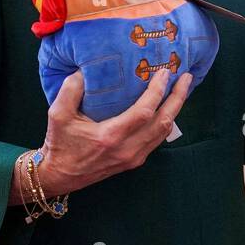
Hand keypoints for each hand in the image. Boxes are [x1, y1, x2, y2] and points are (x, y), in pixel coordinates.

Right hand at [36, 67, 192, 193]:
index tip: (165, 72)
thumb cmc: (59, 144)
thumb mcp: (57, 114)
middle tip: (187, 78)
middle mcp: (128, 149)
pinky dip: (166, 122)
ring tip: (182, 89)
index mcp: (111, 136)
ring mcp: (134, 157)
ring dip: (175, 109)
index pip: (144, 112)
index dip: (158, 91)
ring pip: (164, 132)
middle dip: (178, 98)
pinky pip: (157, 139)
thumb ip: (71, 89)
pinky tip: (168, 108)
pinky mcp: (135, 161)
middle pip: (164, 122)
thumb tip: (86, 69)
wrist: (59, 176)